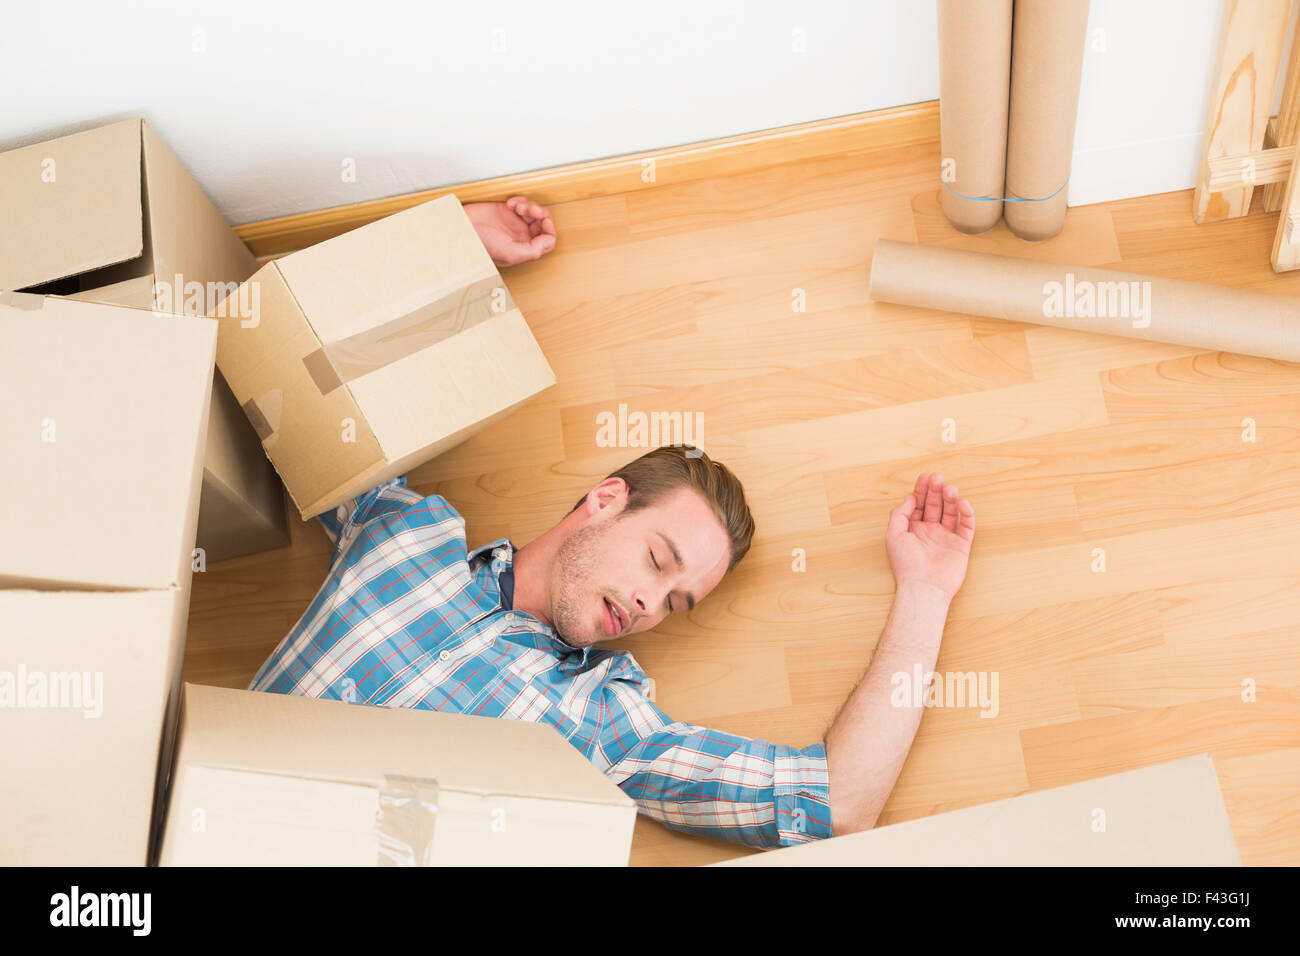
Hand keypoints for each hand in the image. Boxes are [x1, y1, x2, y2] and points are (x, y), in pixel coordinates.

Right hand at [463, 196, 556, 266]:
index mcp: (525, 249)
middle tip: (529, 211)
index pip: (548, 241)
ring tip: (518, 207)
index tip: (543, 221)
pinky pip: (523, 203)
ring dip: (530, 206)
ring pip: (534, 212)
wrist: (462, 229)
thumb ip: (533, 250)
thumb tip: (549, 240)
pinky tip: (511, 204)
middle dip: (539, 215)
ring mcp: (514, 223)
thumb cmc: (481, 244)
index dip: (549, 230)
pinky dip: (520, 201)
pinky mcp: (507, 211)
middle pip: (543, 224)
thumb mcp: (511, 253)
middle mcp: (521, 237)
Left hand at [884, 473, 974, 599]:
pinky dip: (967, 514)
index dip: (921, 490)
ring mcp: (946, 538)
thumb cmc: (906, 565)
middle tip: (937, 478)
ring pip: (950, 512)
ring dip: (950, 499)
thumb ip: (900, 514)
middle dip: (935, 491)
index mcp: (912, 530)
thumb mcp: (893, 535)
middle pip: (934, 505)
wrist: (923, 588)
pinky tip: (963, 503)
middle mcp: (929, 532)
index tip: (924, 477)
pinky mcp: (961, 545)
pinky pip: (967, 526)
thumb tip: (909, 497)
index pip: (918, 505)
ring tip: (950, 488)